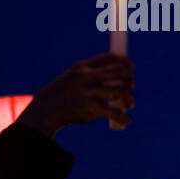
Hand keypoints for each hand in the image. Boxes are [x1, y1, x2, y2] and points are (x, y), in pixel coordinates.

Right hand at [17, 54, 134, 137]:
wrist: (46, 110)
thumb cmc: (64, 93)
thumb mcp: (74, 77)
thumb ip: (93, 72)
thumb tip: (120, 72)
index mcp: (82, 67)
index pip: (109, 58)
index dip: (124, 61)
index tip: (132, 67)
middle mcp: (86, 77)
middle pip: (120, 73)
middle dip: (130, 80)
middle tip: (131, 86)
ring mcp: (89, 92)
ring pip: (121, 92)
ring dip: (129, 99)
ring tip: (129, 104)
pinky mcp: (91, 108)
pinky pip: (115, 111)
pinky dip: (123, 117)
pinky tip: (126, 120)